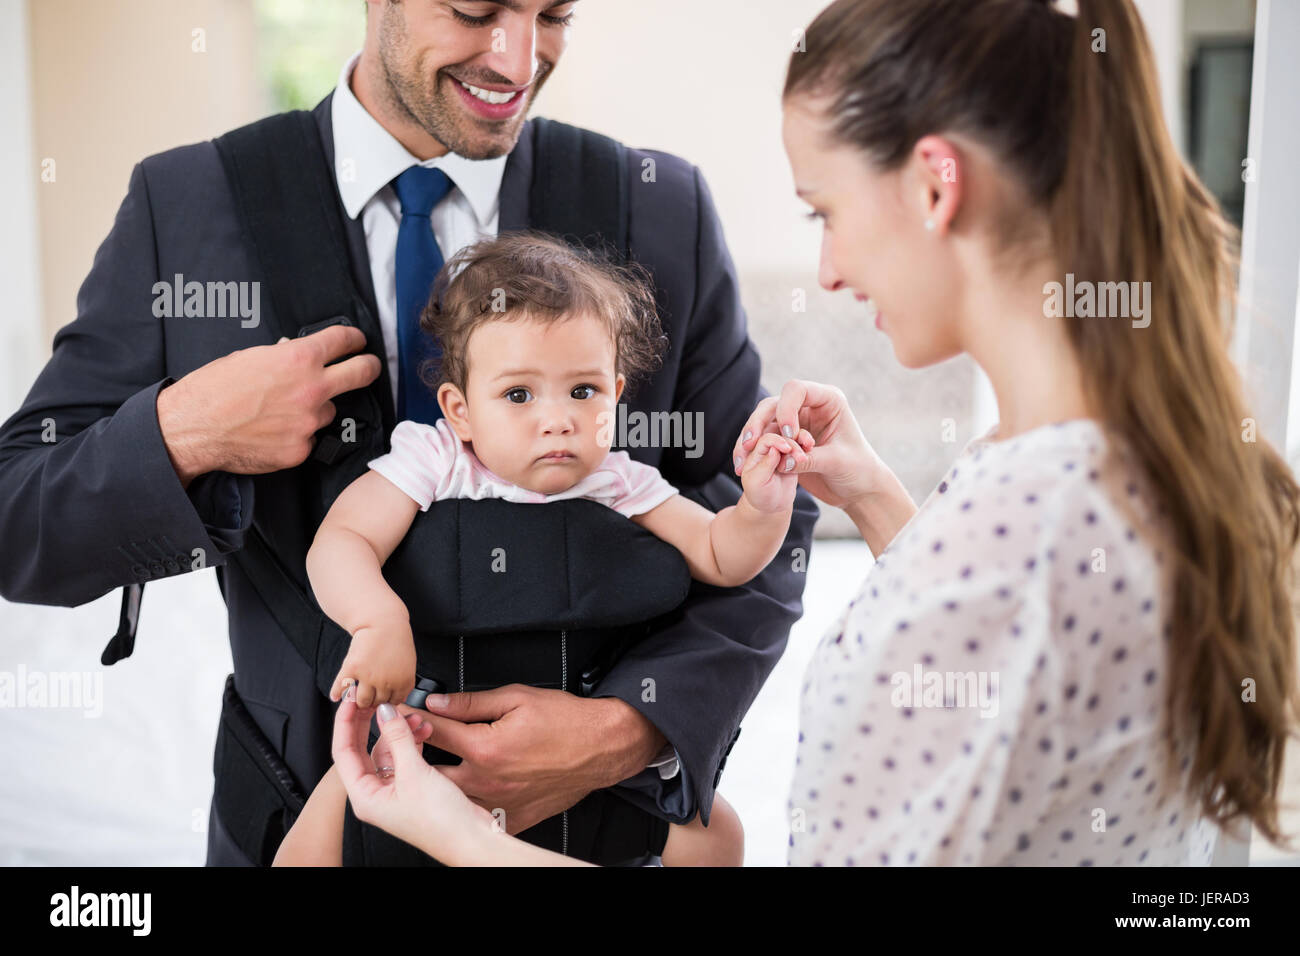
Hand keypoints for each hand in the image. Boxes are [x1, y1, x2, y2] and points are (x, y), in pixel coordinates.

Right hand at [156, 325, 380, 485]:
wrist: (193, 428)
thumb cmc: (213, 390)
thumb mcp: (249, 358)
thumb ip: (283, 356)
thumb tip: (297, 352)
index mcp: (298, 358)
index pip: (343, 341)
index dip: (354, 339)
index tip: (358, 342)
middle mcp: (312, 388)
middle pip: (361, 373)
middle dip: (369, 366)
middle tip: (370, 366)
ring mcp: (309, 421)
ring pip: (329, 410)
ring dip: (315, 408)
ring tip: (282, 410)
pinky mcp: (301, 449)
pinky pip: (310, 437)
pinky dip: (297, 434)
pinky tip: (273, 431)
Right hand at [330, 618, 417, 706]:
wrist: (382, 620)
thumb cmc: (395, 638)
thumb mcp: (408, 663)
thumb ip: (401, 682)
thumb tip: (394, 699)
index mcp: (404, 682)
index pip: (394, 702)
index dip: (386, 699)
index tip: (381, 696)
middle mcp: (387, 682)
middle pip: (377, 702)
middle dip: (373, 699)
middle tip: (367, 695)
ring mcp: (369, 677)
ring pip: (362, 700)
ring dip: (358, 698)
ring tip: (355, 694)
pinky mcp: (352, 669)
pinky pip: (342, 687)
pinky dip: (336, 693)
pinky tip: (334, 696)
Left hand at [332, 693, 494, 862]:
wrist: (471, 838)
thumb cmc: (442, 822)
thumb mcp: (415, 773)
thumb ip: (398, 738)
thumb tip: (385, 712)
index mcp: (365, 797)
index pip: (343, 752)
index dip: (345, 723)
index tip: (351, 701)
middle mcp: (376, 795)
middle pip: (363, 750)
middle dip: (371, 724)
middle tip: (375, 699)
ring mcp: (395, 791)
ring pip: (388, 751)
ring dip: (399, 732)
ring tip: (415, 718)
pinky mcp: (413, 787)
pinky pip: (405, 757)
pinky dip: (412, 741)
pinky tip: (423, 730)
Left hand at [418, 685, 652, 834]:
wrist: (602, 748)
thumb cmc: (565, 721)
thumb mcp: (516, 697)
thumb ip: (471, 703)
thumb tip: (437, 702)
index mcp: (485, 747)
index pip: (433, 730)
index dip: (412, 718)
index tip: (400, 713)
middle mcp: (487, 779)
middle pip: (431, 771)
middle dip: (415, 755)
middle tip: (409, 743)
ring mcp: (499, 803)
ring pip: (450, 798)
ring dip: (437, 783)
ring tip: (432, 767)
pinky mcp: (513, 817)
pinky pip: (478, 815)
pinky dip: (466, 804)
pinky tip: (464, 792)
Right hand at [732, 379, 889, 510]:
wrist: (857, 490)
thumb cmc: (858, 470)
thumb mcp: (837, 463)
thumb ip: (810, 459)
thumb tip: (781, 462)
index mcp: (828, 401)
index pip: (796, 390)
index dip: (786, 409)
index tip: (790, 437)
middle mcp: (808, 407)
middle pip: (773, 404)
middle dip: (758, 422)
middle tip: (750, 445)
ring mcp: (795, 423)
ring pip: (763, 422)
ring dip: (750, 438)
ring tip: (742, 460)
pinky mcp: (785, 441)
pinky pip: (763, 440)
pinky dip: (752, 452)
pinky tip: (742, 466)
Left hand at [738, 430, 813, 514]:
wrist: (772, 505)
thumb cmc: (760, 495)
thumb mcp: (757, 482)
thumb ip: (765, 465)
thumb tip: (774, 448)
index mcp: (754, 452)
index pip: (765, 439)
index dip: (776, 441)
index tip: (787, 449)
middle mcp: (767, 448)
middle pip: (781, 436)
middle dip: (792, 444)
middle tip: (800, 457)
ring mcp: (781, 451)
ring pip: (793, 440)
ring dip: (800, 446)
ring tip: (804, 459)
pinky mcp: (792, 455)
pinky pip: (801, 446)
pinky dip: (806, 447)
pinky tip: (810, 449)